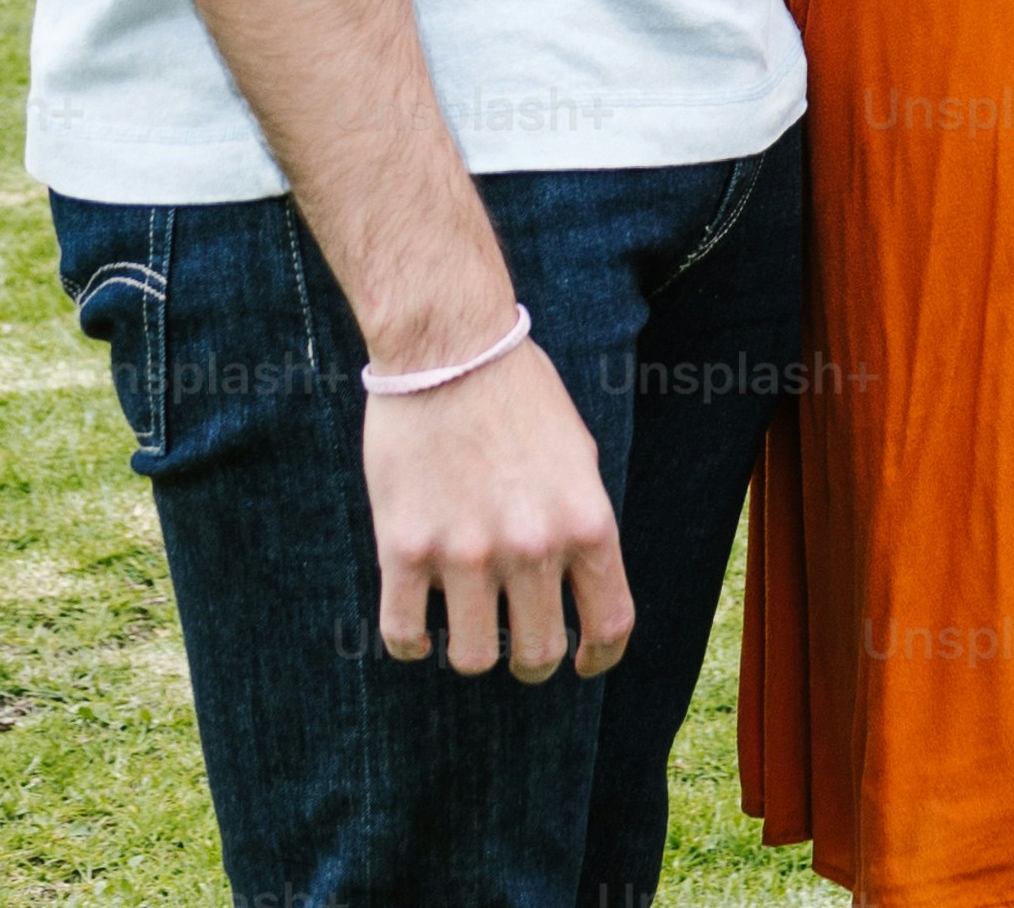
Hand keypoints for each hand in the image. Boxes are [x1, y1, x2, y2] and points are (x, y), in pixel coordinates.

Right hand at [365, 335, 633, 677]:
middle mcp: (531, 547)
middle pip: (537, 655)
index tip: (585, 663)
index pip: (610, 624)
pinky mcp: (404, 549)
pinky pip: (403, 636)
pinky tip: (417, 630)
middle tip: (517, 645)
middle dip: (531, 660)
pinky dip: (411, 645)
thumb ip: (580, 523)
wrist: (448, 349)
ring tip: (465, 627)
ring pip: (472, 658)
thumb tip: (579, 586)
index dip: (600, 658)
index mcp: (585, 522)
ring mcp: (465, 553)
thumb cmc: (519, 394)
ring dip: (471, 652)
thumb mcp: (578, 457)